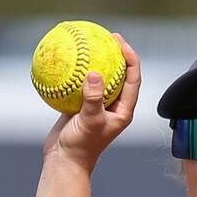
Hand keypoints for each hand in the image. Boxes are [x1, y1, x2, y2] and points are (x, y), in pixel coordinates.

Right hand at [43, 32, 141, 172]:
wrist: (64, 161)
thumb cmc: (81, 147)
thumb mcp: (89, 122)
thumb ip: (93, 99)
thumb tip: (94, 74)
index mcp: (123, 110)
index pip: (133, 79)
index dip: (131, 59)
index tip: (121, 43)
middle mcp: (113, 107)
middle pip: (119, 74)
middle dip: (116, 54)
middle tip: (108, 35)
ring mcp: (96, 106)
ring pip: (99, 78)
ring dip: (96, 60)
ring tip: (88, 41)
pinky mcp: (80, 106)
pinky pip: (80, 84)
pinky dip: (75, 72)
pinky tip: (65, 58)